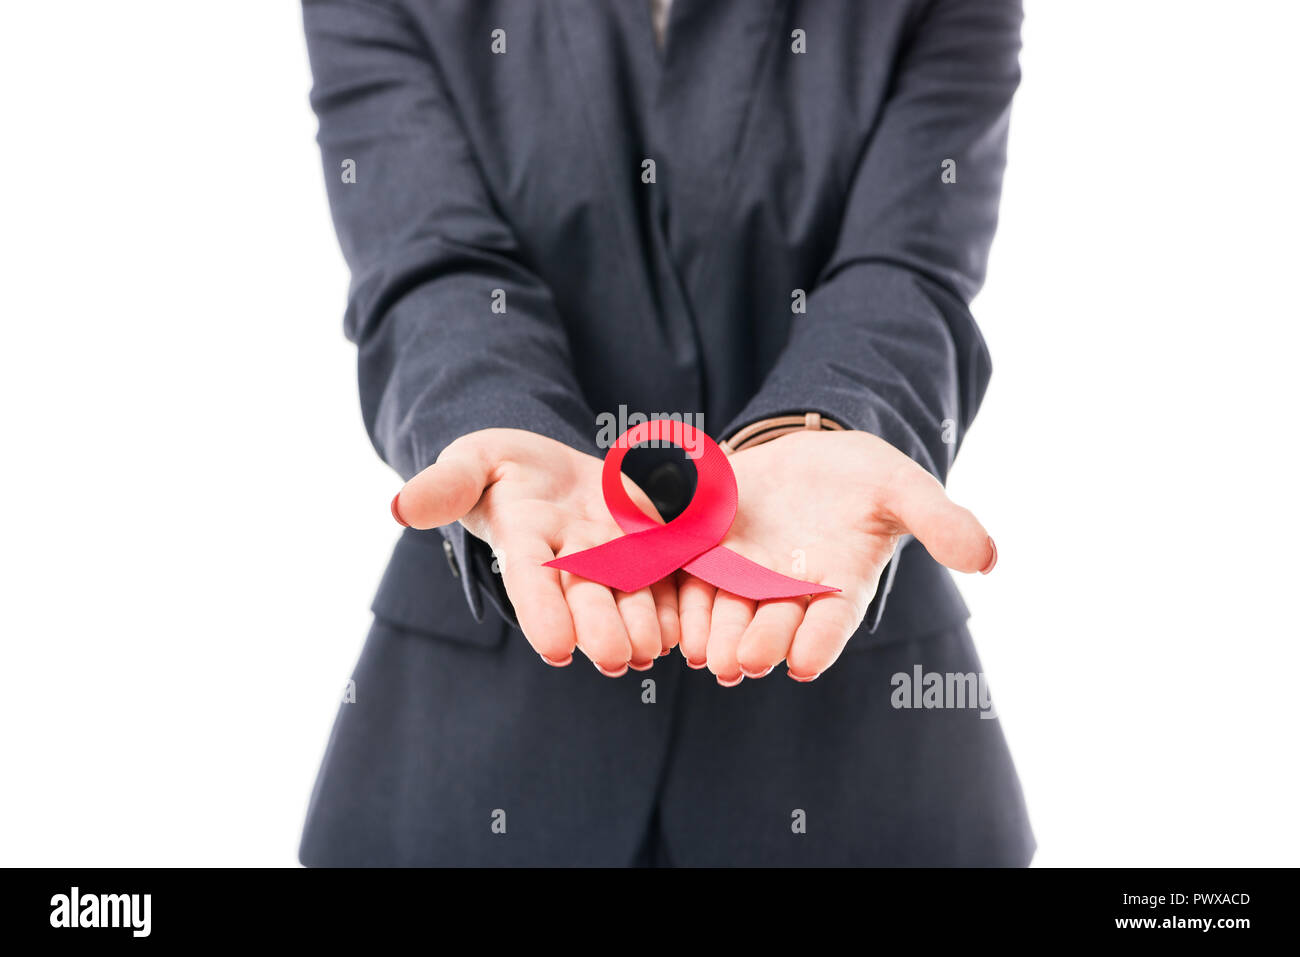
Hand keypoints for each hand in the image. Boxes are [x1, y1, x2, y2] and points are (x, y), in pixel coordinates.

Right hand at [392, 429, 678, 674]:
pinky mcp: (645, 542)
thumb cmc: (499, 466)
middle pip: (585, 596)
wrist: (549, 467)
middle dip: (600, 628)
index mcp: (524, 541)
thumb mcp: (471, 462)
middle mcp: (568, 559)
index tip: (556, 648)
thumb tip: (399, 506)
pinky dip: (673, 597)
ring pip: (627, 592)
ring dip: (641, 621)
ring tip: (653, 648)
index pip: (528, 580)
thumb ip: (446, 484)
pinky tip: (686, 623)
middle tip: (616, 659)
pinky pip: (662, 572)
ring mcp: (609, 554)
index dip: (541, 613)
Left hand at [676, 430, 995, 683]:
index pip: (831, 623)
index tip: (807, 663)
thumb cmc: (864, 479)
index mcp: (839, 587)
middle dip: (758, 643)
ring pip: (726, 610)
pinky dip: (681, 594)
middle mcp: (788, 593)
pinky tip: (669, 612)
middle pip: (772, 626)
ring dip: (715, 630)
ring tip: (706, 650)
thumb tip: (989, 557)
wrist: (809, 455)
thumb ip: (940, 521)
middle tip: (745, 661)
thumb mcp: (903, 489)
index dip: (819, 643)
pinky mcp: (707, 551)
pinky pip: (691, 578)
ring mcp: (744, 576)